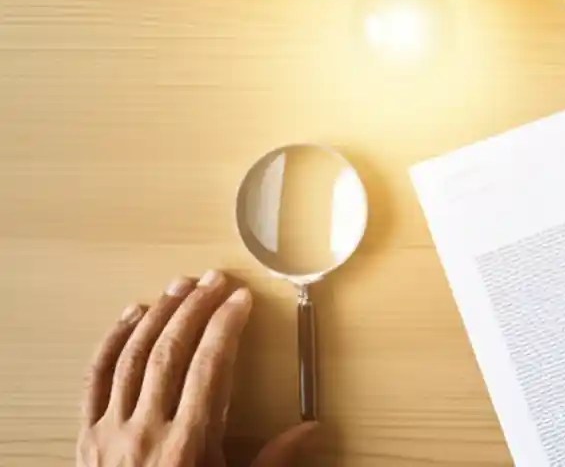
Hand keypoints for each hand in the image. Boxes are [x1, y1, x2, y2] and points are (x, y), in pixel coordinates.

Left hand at [77, 271, 315, 466]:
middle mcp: (145, 433)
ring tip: (182, 286)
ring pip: (132, 357)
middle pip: (170, 353)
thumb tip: (313, 429)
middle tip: (216, 280)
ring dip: (158, 315)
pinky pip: (95, 378)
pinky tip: (131, 315)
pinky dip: (113, 341)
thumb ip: (274, 462)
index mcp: (187, 446)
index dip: (226, 327)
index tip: (241, 300)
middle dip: (195, 309)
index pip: (209, 368)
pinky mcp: (87, 436)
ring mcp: (110, 432)